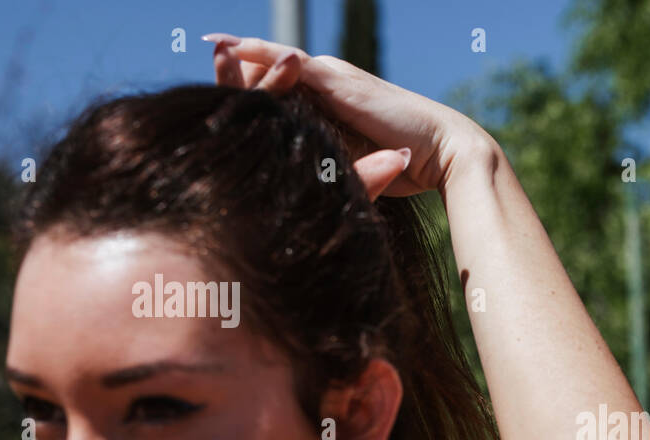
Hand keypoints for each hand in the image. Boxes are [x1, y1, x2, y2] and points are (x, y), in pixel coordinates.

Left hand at [203, 33, 493, 200]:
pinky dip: (258, 53)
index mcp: (334, 106)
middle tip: (206, 54)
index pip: (285, 94)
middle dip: (240, 68)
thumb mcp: (357, 166)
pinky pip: (289, 63)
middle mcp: (330, 85)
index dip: (255, 91)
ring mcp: (333, 79)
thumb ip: (333, 163)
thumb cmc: (411, 167)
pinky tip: (230, 48)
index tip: (226, 93)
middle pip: (275, 74)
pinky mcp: (338, 81)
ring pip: (277, 64)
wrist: (444, 153)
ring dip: (241, 54)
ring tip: (209, 45)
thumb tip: (309, 184)